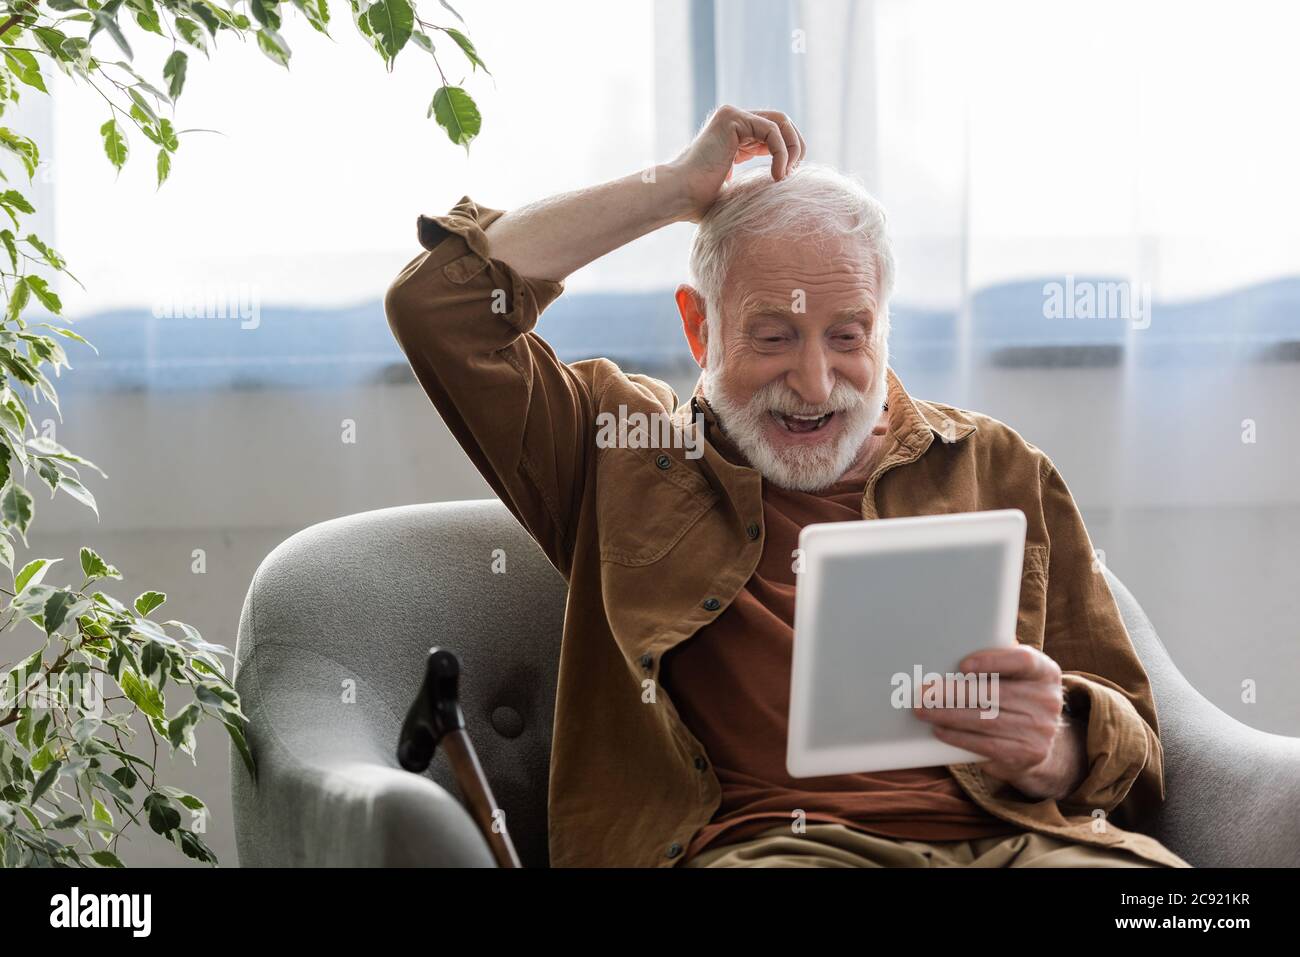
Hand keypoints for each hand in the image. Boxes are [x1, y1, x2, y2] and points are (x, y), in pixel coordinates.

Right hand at [665, 104, 805, 223]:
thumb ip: (754, 184)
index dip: (788, 153)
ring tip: (785, 176)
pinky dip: (781, 152)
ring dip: (792, 149)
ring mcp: (732, 116)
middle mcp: (734, 121)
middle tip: (793, 175)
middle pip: (781, 122)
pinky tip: (777, 175)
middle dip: (795, 147)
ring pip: (780, 122)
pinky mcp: (732, 118)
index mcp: (735, 137)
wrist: (678, 196)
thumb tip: (780, 193)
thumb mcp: (736, 192)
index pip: (774, 132)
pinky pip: (772, 130)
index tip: (786, 179)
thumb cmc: (699, 203)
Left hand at [910, 644, 1088, 800]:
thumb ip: (995, 661)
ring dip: (948, 715)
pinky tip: (940, 730)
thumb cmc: (1015, 698)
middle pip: (994, 693)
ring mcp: (1041, 730)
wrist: (1039, 743)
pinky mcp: (1028, 754)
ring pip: (986, 720)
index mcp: (1045, 672)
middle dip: (953, 692)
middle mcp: (1048, 700)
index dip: (992, 661)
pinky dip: (959, 737)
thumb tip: (949, 647)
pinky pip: (987, 745)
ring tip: (923, 710)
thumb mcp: (1015, 676)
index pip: (1022, 661)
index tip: (962, 665)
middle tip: (923, 691)